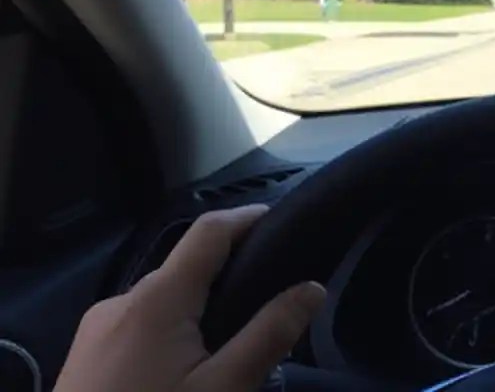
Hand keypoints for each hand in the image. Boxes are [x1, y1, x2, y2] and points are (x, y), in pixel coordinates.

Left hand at [54, 205, 326, 391]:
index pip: (209, 231)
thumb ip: (269, 335)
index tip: (284, 220)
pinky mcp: (84, 356)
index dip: (248, 217)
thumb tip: (312, 288)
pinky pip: (138, 326)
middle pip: (186, 270)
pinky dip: (170, 332)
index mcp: (157, 299)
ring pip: (162, 302)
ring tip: (230, 346)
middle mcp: (122, 301)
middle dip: (228, 277)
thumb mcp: (223, 388)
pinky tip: (183, 370)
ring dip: (198, 310)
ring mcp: (97, 329)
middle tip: (270, 305)